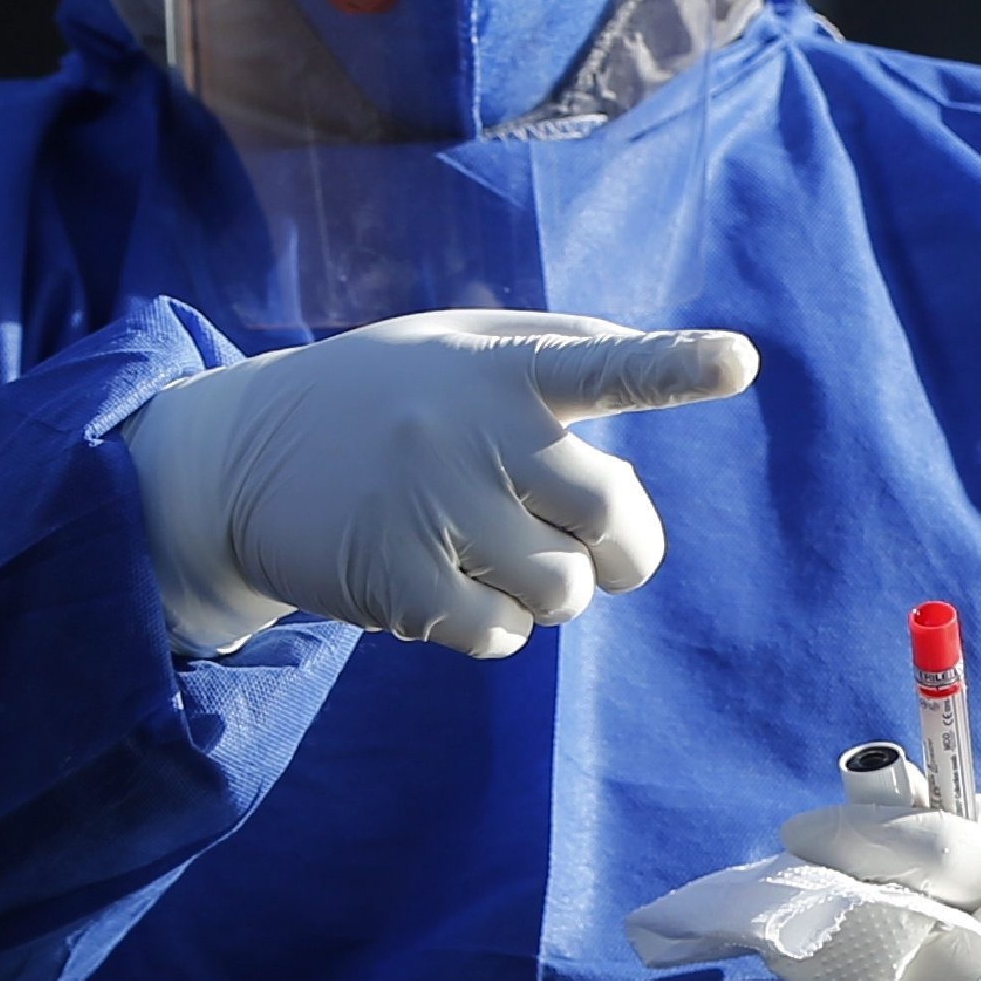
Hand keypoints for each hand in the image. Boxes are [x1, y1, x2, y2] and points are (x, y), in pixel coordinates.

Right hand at [124, 311, 760, 657]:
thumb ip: (554, 351)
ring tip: (495, 559)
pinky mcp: (397, 580)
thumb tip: (659, 379)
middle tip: (597, 554)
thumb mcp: (453, 345)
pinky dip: (498, 629)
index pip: (604, 365)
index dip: (674, 366)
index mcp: (500, 368)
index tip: (742, 359)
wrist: (238, 460)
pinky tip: (450, 591)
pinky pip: (502, 635)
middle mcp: (470, 432)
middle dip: (623, 553)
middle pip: (612, 518)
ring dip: (552, 593)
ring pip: (563, 591)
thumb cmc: (379, 399)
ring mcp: (431, 507)